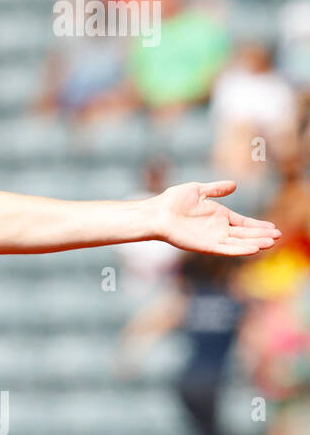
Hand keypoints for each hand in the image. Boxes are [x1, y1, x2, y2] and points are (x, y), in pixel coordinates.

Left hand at [152, 180, 279, 255]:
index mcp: (219, 216)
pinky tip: (253, 249)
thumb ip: (216, 189)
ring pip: (239, 243)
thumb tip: (234, 184)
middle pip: (245, 234)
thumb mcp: (198, 190)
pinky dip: (239, 250)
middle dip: (261, 235)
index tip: (273, 228)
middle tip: (278, 236)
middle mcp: (218, 229)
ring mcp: (213, 238)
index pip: (243, 223)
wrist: (157, 212)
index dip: (258, 225)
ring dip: (255, 243)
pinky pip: (226, 249)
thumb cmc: (173, 201)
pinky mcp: (205, 246)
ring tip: (271, 243)